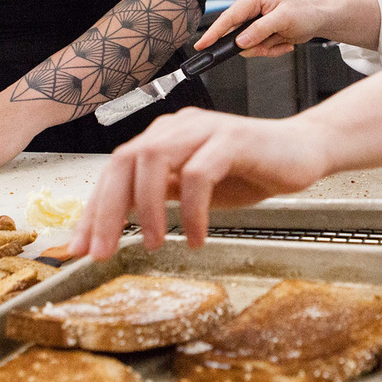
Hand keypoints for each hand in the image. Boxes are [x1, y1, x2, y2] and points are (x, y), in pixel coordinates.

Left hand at [69, 108, 331, 258]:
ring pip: (153, 159)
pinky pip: (199, 173)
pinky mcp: (233, 138)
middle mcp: (178, 127)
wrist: (305, 150)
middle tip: (101, 253)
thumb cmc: (250, 170)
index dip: (92, 210)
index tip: (76, 248)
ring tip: (155, 244)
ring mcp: (205, 129)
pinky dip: (193, 209)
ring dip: (148, 207)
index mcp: (163, 138)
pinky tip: (199, 236)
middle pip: (124, 161)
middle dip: (107, 211)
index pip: (114, 170)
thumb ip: (159, 198)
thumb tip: (115, 224)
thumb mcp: (194, 190)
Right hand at [194, 0, 325, 57]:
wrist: (319, 18)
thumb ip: (260, 30)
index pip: (229, 17)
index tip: (203, 44)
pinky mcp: (261, 32)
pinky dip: (271, 49)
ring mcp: (256, 22)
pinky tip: (284, 43)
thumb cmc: (306, 12)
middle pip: (237, 35)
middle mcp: (252, 8)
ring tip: (282, 41)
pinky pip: (257, 48)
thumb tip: (240, 41)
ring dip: (265, 48)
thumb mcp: (284, 20)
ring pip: (247, 45)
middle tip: (271, 45)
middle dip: (255, 45)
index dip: (214, 32)